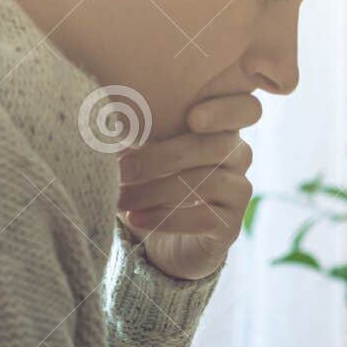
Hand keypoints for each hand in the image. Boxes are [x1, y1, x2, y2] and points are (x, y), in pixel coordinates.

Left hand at [118, 94, 259, 280]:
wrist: (159, 237)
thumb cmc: (148, 179)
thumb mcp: (139, 149)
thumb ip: (134, 128)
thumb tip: (102, 113)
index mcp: (219, 126)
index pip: (244, 108)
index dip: (224, 111)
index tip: (193, 118)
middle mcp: (239, 155)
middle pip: (214, 147)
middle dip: (163, 158)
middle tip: (122, 169)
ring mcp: (239, 191)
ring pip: (208, 183)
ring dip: (156, 191)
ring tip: (120, 199)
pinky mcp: (232, 225)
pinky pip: (205, 217)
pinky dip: (165, 218)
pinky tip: (135, 219)